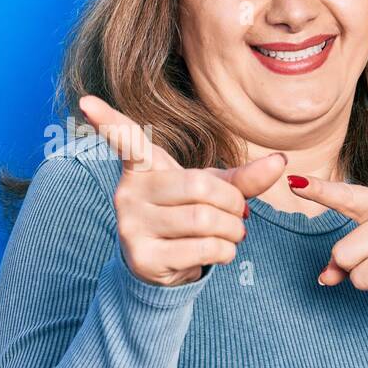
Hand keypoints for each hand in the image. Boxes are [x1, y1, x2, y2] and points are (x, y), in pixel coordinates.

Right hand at [79, 95, 287, 286]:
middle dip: (232, 204)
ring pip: (204, 220)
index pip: (127, 141)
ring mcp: (131, 226)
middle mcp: (128, 193)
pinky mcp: (143, 257)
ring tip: (232, 234)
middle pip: (200, 188)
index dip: (108, 122)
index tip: (86, 102)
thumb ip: (241, 177)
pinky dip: (225, 251)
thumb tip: (281, 162)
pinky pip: (202, 248)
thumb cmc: (185, 215)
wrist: (162, 265)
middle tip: (239, 214)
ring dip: (233, 231)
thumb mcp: (212, 190)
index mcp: (142, 168)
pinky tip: (220, 250)